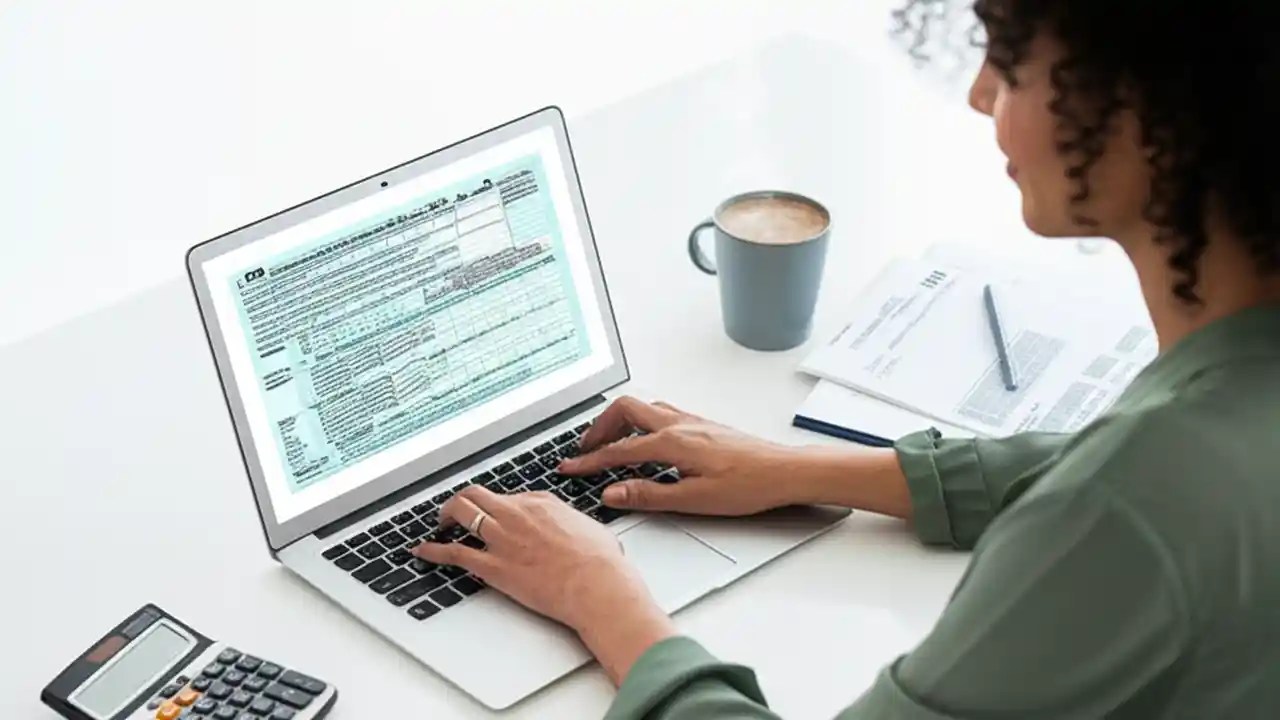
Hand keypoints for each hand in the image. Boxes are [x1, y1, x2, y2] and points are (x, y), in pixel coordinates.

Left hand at [411, 487, 675, 683]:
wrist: (597, 585)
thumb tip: (573, 530)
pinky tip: (423, 550)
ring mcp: (502, 538)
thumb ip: (571, 524)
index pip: (507, 496)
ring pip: (461, 512)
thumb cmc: (601, 562)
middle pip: (477, 494)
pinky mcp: (493, 566)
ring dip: (445, 516)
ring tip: (439, 523)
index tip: (493, 514)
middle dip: (462, 499)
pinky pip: (453, 552)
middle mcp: (517, 514)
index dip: (497, 506)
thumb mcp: (589, 528)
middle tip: (455, 510)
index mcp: (541, 502)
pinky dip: (433, 550)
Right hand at [559, 396, 812, 515]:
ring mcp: (692, 421)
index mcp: (672, 442)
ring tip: (609, 442)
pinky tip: (646, 440)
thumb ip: (649, 494)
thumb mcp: (694, 499)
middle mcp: (679, 424)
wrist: (785, 472)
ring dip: (620, 421)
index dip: (590, 460)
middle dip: (599, 428)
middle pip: (625, 411)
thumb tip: (614, 492)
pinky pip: (660, 413)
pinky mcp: (702, 425)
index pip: (618, 450)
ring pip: (643, 408)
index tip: (570, 467)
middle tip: (585, 449)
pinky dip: (641, 422)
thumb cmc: (748, 486)